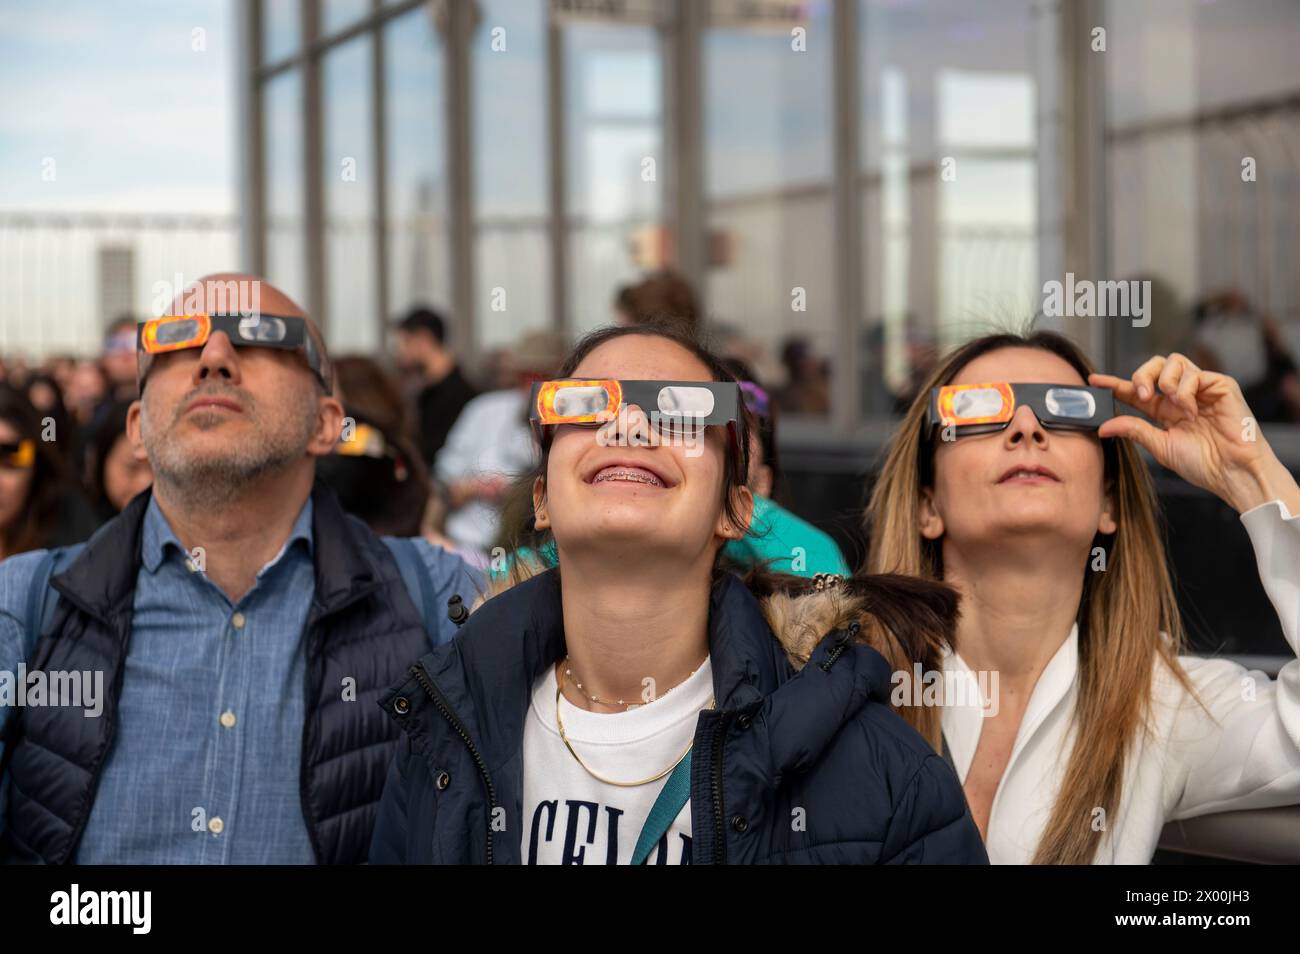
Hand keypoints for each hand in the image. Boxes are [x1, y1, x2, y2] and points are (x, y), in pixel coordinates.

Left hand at [1090, 353, 1299, 514]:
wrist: (1231, 472)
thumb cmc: (1202, 463)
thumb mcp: (1160, 446)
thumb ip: (1134, 431)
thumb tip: (1102, 427)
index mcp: (1165, 410)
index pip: (1135, 390)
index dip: (1114, 384)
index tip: (1093, 380)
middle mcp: (1181, 396)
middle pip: (1154, 365)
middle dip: (1141, 375)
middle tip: (1141, 396)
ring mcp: (1201, 389)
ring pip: (1173, 362)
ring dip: (1165, 382)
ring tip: (1173, 407)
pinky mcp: (1221, 386)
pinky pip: (1195, 373)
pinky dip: (1187, 390)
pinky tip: (1192, 410)